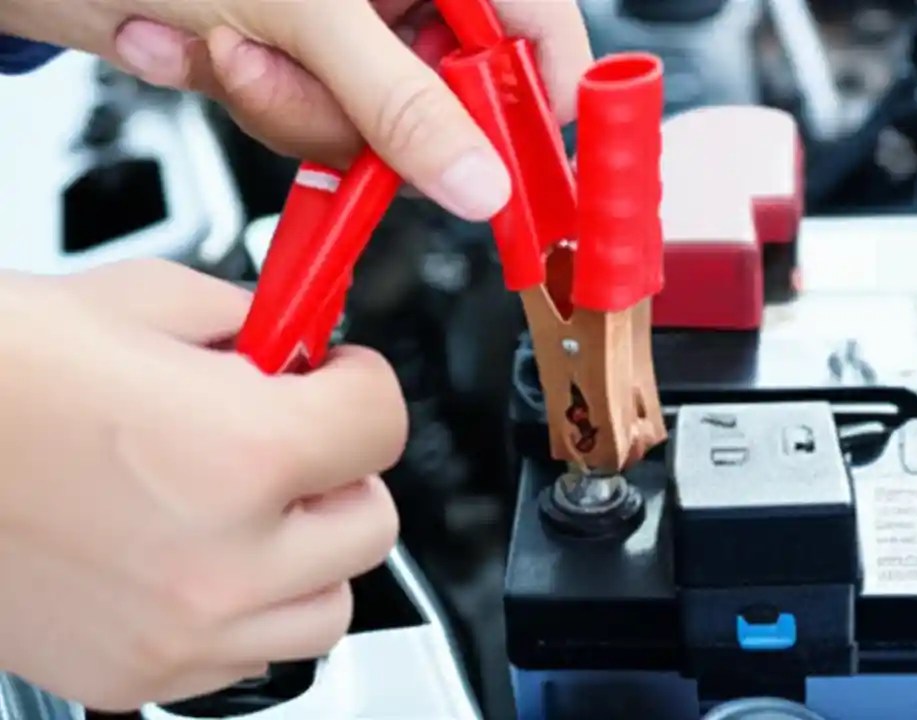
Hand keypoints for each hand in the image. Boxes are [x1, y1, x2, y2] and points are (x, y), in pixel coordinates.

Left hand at [0, 0, 591, 220]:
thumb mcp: (313, 15)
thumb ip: (404, 108)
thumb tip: (481, 184)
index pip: (541, 32)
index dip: (537, 105)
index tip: (515, 168)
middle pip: (458, 98)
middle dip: (375, 119)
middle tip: (328, 97)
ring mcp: (360, 33)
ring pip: (379, 130)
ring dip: (294, 109)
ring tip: (237, 49)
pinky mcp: (311, 67)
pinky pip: (322, 130)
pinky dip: (261, 104)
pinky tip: (213, 48)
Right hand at [0, 260, 405, 710]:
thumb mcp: (144, 300)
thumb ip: (253, 325)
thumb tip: (299, 346)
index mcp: (242, 451)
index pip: (385, 424)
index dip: (361, 385)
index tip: (337, 378)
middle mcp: (222, 559)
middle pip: (372, 522)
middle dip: (340, 471)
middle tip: (292, 441)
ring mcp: (179, 631)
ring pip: (327, 605)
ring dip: (307, 551)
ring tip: (246, 505)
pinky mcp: (132, 673)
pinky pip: (249, 654)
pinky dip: (243, 607)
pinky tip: (189, 552)